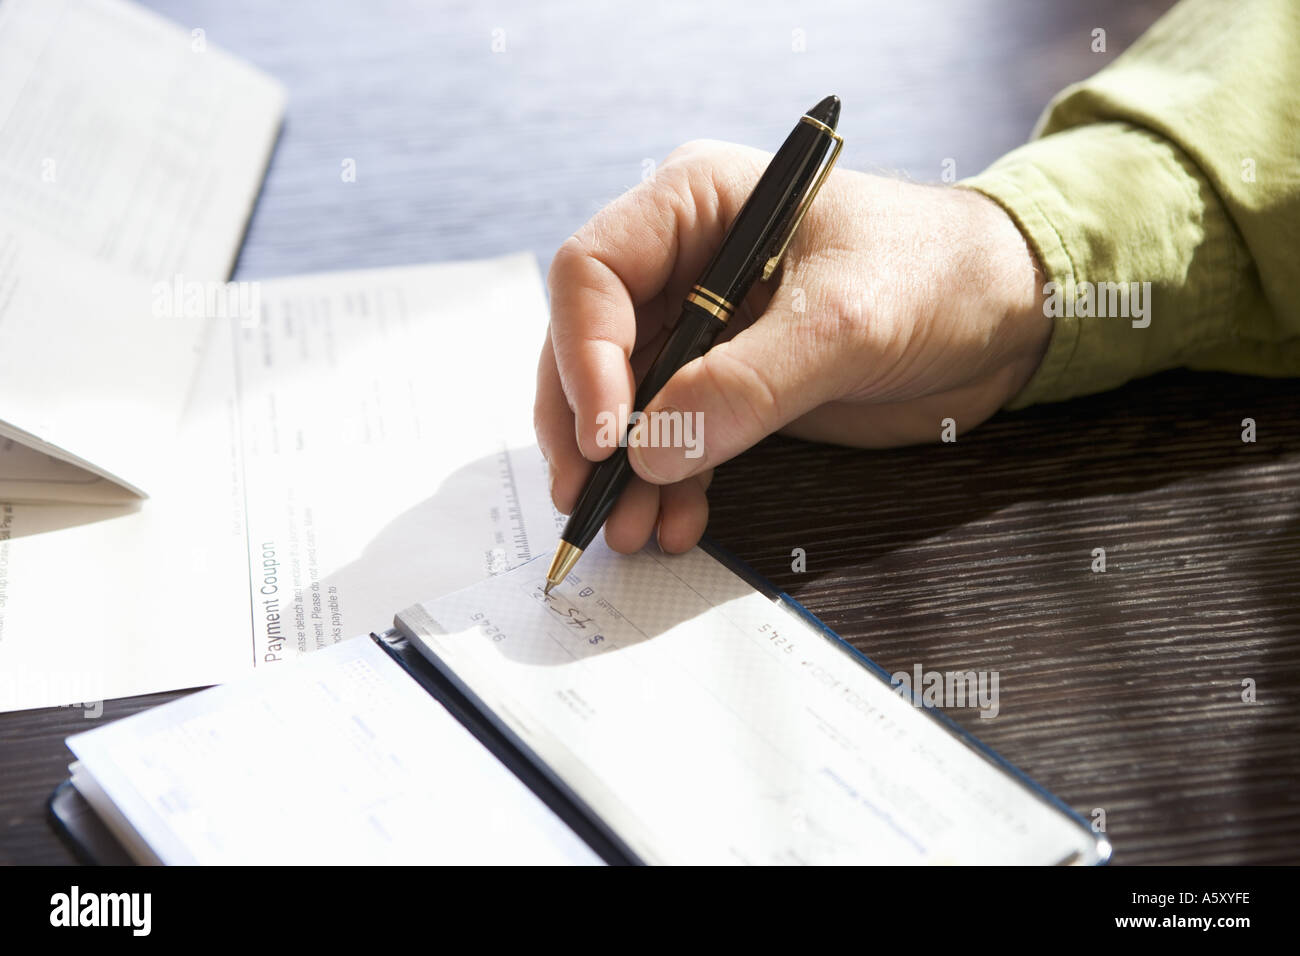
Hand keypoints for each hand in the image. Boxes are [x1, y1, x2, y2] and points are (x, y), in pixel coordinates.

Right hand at [534, 140, 1048, 554]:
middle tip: (588, 496)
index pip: (591, 274)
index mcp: (696, 204)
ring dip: (621, 470)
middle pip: (591, 345)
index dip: (584, 355)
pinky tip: (678, 521)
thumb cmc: (939, 274)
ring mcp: (703, 327)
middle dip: (587, 427)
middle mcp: (684, 262)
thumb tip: (654, 450)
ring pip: (625, 401)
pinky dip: (668, 482)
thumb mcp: (846, 320)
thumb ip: (750, 384)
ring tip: (630, 528)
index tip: (608, 435)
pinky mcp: (732, 383)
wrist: (1008, 316)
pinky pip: (675, 435)